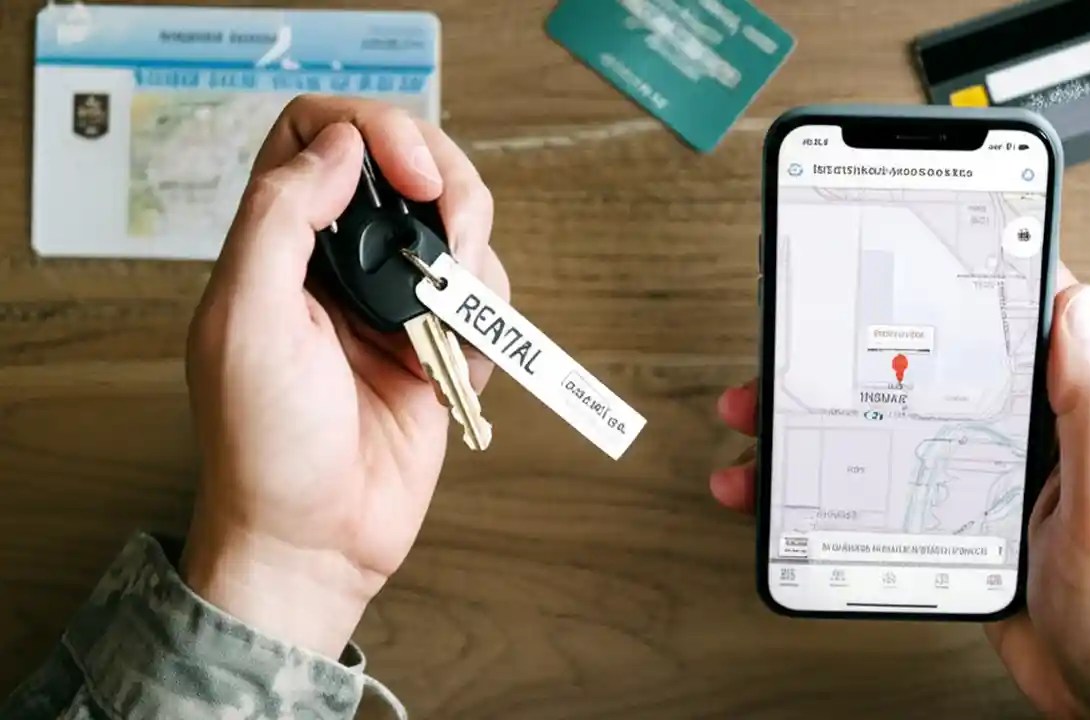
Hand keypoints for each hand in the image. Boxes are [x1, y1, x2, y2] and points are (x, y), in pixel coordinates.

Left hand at [181, 96, 508, 657]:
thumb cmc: (265, 443)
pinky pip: (484, 301)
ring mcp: (392, 301)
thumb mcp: (245, 321)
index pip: (318, 132)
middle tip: (460, 235)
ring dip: (473, 259)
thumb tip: (339, 146)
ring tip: (456, 315)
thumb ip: (279, 217)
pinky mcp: (437, 344)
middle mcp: (337, 260)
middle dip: (449, 184)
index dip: (374, 130)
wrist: (317, 540)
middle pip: (407, 165)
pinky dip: (488, 323)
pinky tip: (459, 364)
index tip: (411, 175)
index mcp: (278, 241)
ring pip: (457, 228)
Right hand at [711, 264, 1089, 717]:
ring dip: (824, 417)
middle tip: (798, 348)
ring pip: (894, 417)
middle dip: (858, 349)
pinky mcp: (955, 514)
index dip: (976, 268)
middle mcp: (1036, 429)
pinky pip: (882, 477)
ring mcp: (989, 471)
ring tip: (762, 421)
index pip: (1033, 309)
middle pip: (936, 360)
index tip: (914, 241)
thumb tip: (1076, 305)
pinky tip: (787, 489)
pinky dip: (826, 480)